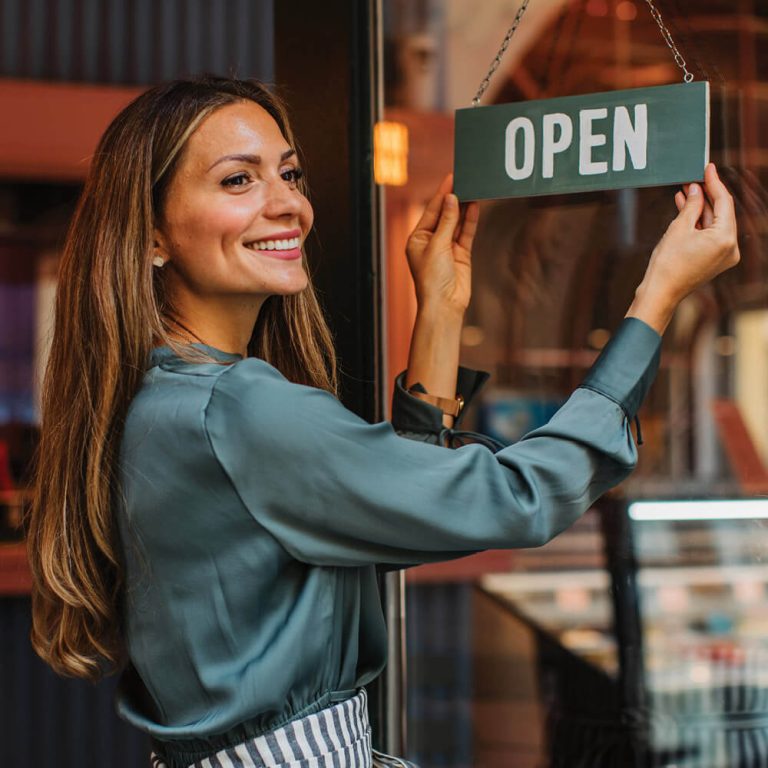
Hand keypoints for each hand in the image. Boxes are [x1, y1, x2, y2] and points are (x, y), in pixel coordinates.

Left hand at [406, 174, 479, 315]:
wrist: (444, 305)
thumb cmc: (432, 279)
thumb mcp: (437, 245)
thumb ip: (447, 222)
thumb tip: (452, 199)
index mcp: (417, 239)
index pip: (431, 211)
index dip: (442, 194)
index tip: (451, 177)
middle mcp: (431, 241)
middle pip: (444, 215)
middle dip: (454, 198)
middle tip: (465, 179)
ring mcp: (447, 247)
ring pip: (457, 222)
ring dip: (464, 207)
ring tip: (473, 189)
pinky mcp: (461, 254)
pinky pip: (466, 233)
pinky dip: (471, 220)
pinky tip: (475, 206)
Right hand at [627, 163, 739, 333]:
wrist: (660, 292)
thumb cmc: (667, 264)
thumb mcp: (678, 228)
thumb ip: (691, 206)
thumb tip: (696, 190)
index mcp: (725, 238)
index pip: (724, 202)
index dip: (713, 183)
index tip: (707, 168)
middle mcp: (730, 247)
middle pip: (721, 213)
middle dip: (706, 196)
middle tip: (693, 179)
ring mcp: (724, 255)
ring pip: (714, 224)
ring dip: (700, 209)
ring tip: (684, 193)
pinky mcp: (715, 260)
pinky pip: (710, 235)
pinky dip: (699, 224)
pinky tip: (686, 211)